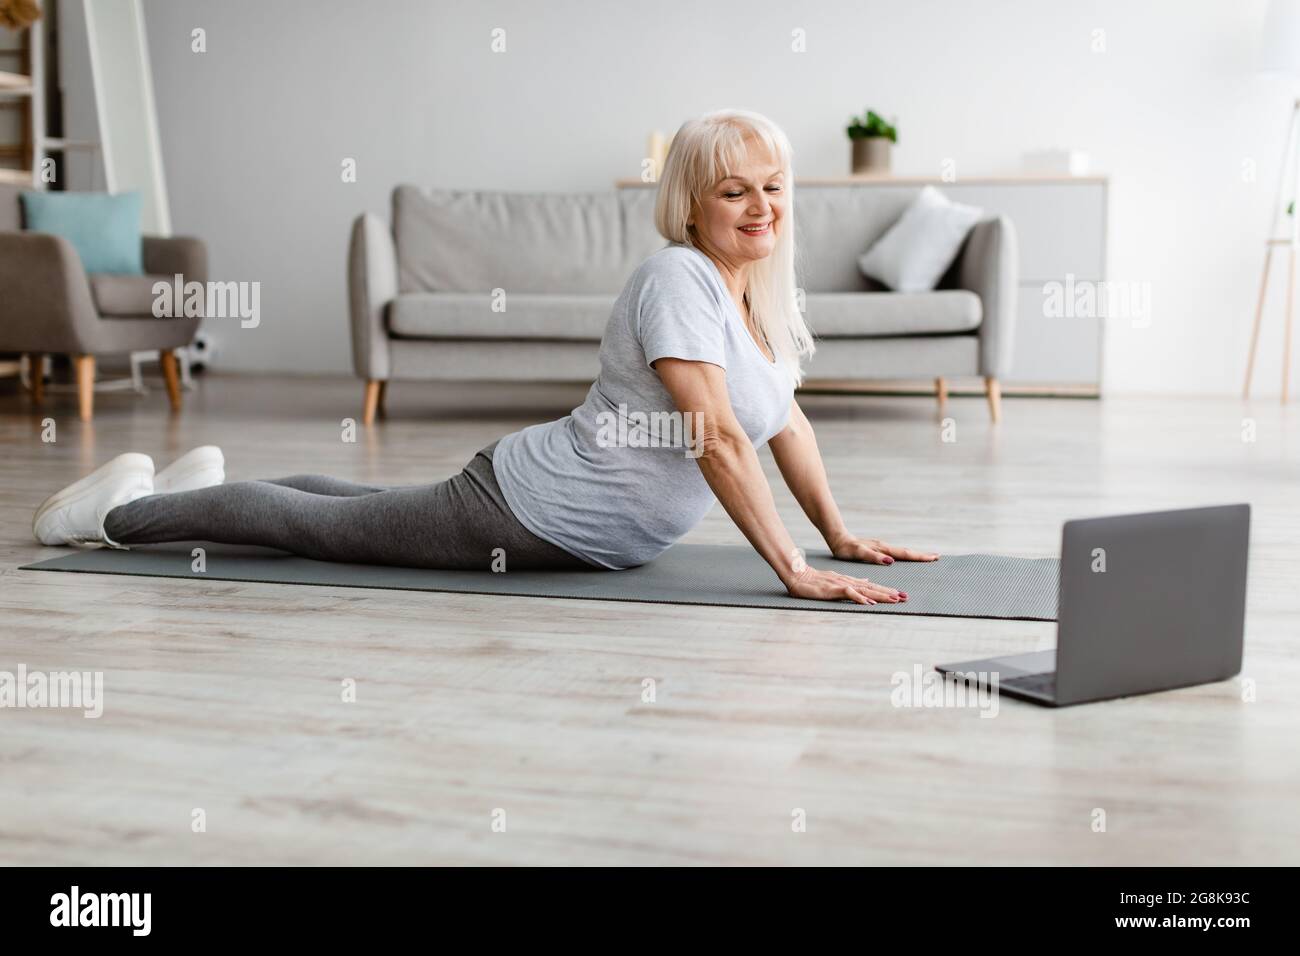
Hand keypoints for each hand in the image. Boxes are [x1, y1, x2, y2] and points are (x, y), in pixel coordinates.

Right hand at [784, 564, 906, 604]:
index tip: (900, 595)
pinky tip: (870, 603)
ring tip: (895, 599)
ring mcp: (842, 584)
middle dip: (890, 593)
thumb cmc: (815, 581)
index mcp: (850, 581)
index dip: (886, 591)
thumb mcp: (837, 581)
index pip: (872, 587)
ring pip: (866, 590)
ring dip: (881, 595)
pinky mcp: (834, 589)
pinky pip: (850, 594)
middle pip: (873, 588)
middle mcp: (849, 582)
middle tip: (905, 598)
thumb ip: (853, 583)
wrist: (798, 576)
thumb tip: (867, 583)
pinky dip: (861, 598)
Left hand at [828, 534, 939, 564]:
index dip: (919, 557)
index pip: (905, 554)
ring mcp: (882, 547)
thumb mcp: (858, 553)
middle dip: (921, 555)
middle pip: (907, 552)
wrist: (838, 539)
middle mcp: (885, 547)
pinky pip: (895, 553)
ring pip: (902, 552)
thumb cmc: (846, 549)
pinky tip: (905, 558)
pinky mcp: (878, 549)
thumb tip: (890, 561)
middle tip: (936, 557)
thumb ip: (873, 557)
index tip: (933, 557)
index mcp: (883, 549)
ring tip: (926, 557)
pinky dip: (905, 555)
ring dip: (915, 555)